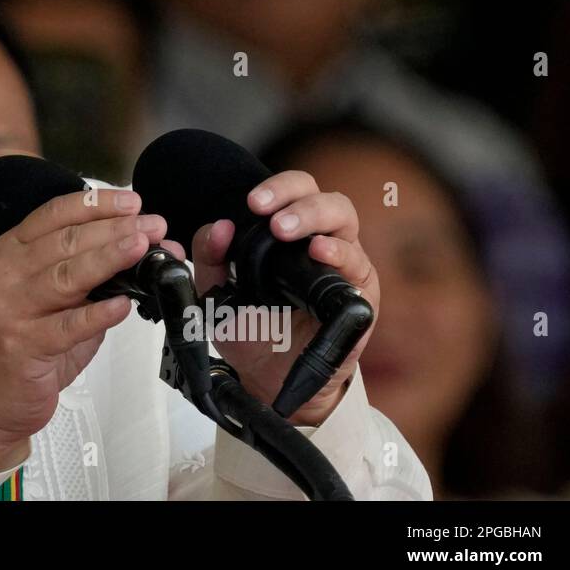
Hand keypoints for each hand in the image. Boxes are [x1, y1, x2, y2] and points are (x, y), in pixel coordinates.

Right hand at [0, 188, 182, 472]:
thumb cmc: (28, 337)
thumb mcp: (55, 295)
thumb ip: (94, 271)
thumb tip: (149, 249)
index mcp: (14, 249)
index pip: (55, 214)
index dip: (95, 204)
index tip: (133, 201)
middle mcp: (9, 272)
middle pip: (66, 241)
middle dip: (114, 229)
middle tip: (154, 225)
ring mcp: (14, 308)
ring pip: (66, 276)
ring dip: (108, 259)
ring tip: (142, 248)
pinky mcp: (25, 345)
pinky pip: (68, 326)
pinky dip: (98, 314)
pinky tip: (123, 305)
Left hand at [191, 170, 378, 425]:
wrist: (271, 381)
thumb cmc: (253, 331)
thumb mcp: (217, 294)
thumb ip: (209, 260)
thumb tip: (218, 227)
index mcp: (289, 235)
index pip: (292, 192)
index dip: (276, 188)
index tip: (250, 202)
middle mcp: (321, 242)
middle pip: (322, 196)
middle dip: (294, 197)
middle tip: (268, 215)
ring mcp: (344, 266)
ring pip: (344, 219)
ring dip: (314, 217)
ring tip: (284, 229)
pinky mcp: (360, 295)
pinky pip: (357, 266)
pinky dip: (340, 255)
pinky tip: (319, 253)